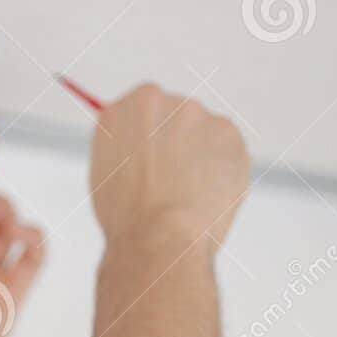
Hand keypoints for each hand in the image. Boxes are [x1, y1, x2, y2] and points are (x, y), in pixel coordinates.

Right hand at [89, 83, 249, 253]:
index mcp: (124, 109)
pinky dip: (221, 172)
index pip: (138, 113)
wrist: (161, 235)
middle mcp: (161, 100)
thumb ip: (125, 148)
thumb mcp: (106, 173)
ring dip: (199, 158)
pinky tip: (206, 197)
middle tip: (168, 184)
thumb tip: (142, 150)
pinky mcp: (230, 133)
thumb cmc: (128, 216)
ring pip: (202, 135)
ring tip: (186, 196)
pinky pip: (226, 152)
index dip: (145, 142)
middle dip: (175, 145)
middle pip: (173, 118)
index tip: (148, 162)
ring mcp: (198, 114)